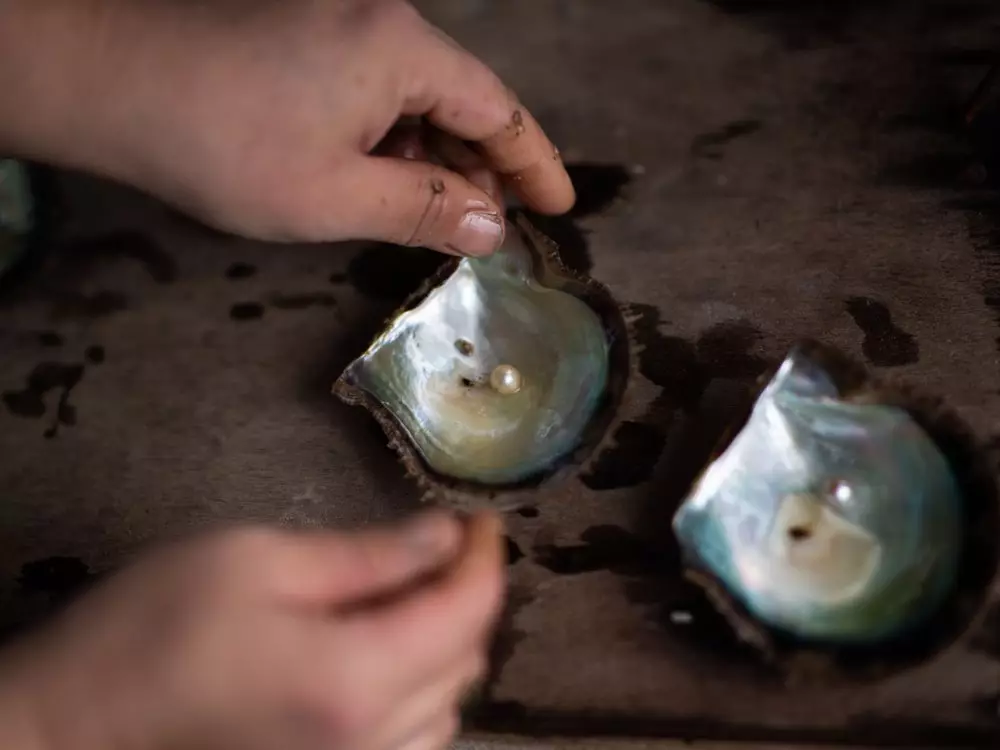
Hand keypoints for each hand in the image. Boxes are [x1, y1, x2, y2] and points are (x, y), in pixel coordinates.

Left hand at [0, 0, 574, 255]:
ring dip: (431, 158)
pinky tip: (382, 180)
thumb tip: (493, 227)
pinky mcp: (306, 29)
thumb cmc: (224, 144)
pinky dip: (389, 137)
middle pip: (458, 99)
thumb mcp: (336, 194)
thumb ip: (425, 209)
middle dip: (480, 169)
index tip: (559, 207)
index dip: (533, 163)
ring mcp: (340, 18)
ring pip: (414, 96)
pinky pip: (373, 86)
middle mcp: (381, 19)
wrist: (108, 81)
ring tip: (437, 218)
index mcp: (400, 49)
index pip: (497, 109)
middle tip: (490, 230)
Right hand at [0, 511, 504, 749]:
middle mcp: (375, 740)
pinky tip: (384, 653)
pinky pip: (414, 739)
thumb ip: (367, 554)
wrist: (79, 725)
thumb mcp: (258, 561)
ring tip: (411, 592)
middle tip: (438, 543)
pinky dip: (421, 689)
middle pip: (467, 659)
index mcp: (358, 678)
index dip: (484, 556)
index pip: (467, 612)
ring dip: (447, 643)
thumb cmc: (156, 629)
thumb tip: (445, 535)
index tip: (476, 516)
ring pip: (448, 705)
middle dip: (466, 593)